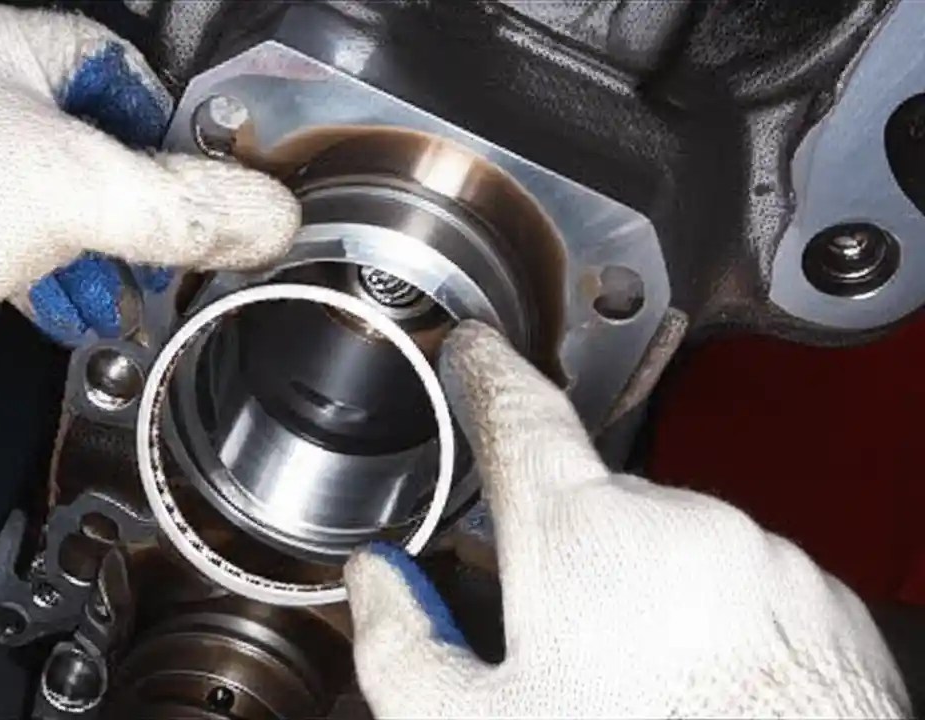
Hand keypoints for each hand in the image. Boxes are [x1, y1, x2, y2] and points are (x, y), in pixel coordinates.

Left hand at [0, 1, 296, 442]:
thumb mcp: (82, 188)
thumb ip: (184, 205)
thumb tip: (267, 214)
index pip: (111, 64)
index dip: (163, 123)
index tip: (197, 174)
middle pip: (79, 139)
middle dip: (128, 203)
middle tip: (166, 246)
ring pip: (39, 197)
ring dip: (88, 250)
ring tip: (122, 295)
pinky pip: (0, 238)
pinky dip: (42, 274)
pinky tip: (67, 309)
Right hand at [345, 321, 907, 717]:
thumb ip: (402, 645)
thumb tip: (376, 581)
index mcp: (581, 535)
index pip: (519, 416)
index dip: (485, 377)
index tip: (476, 353)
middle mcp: (681, 523)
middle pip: (592, 506)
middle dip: (567, 557)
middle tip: (556, 649)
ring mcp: (762, 560)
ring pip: (672, 549)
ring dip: (643, 596)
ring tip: (638, 692)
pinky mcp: (823, 605)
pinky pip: (745, 586)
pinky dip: (714, 623)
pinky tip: (700, 695)